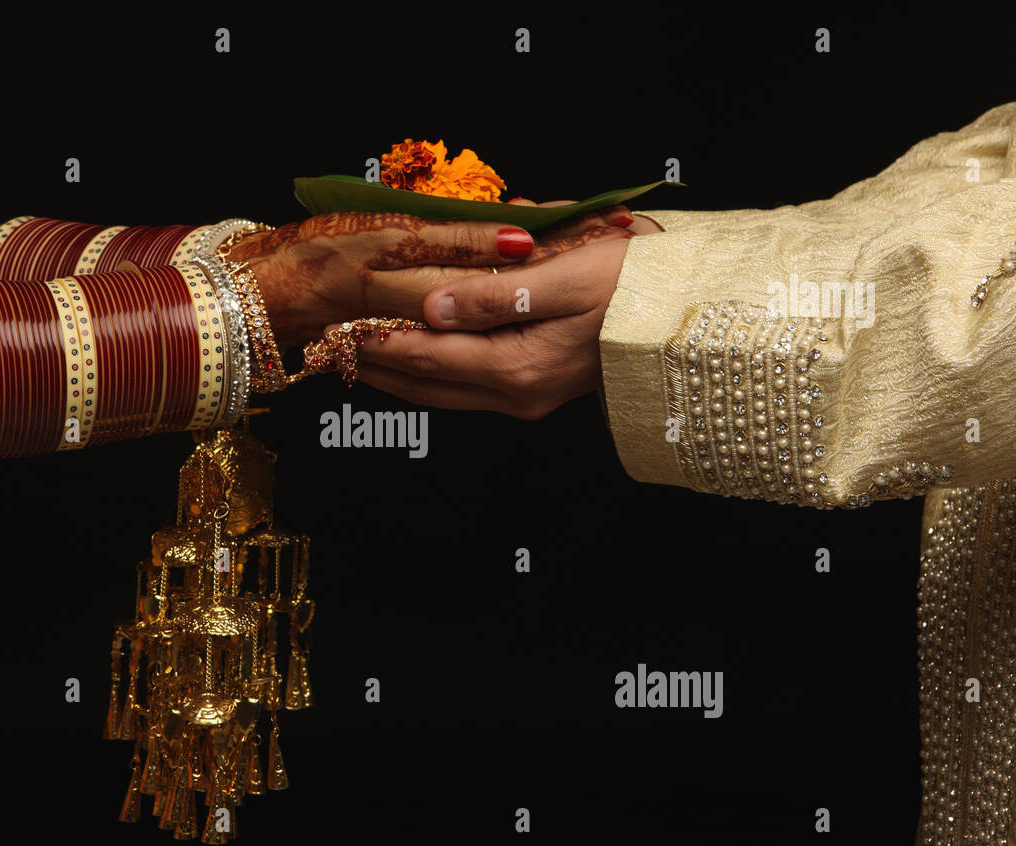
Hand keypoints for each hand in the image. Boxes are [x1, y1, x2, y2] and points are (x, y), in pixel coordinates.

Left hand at [353, 237, 633, 418]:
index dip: (377, 341)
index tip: (336, 326)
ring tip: (357, 352)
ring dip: (399, 372)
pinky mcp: (536, 388)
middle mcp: (517, 392)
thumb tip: (432, 306)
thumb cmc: (635, 286)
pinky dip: (432, 369)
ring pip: (443, 390)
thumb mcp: (566, 277)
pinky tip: (415, 353)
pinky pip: (467, 385)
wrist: (687, 316)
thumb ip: (493, 294)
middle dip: (376, 366)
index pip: (426, 356)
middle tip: (329, 346)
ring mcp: (527, 397)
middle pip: (426, 383)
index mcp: (517, 367)